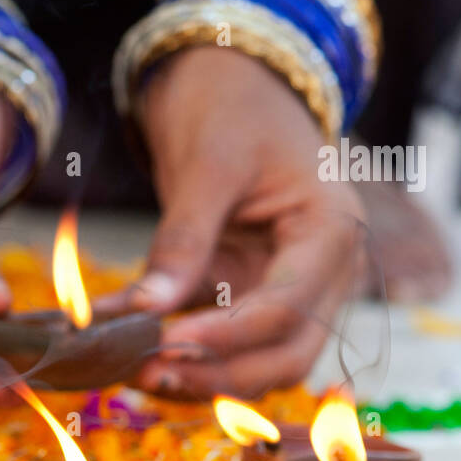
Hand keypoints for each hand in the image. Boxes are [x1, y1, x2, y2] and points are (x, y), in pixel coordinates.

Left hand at [103, 46, 367, 399]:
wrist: (233, 82)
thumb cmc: (232, 106)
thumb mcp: (208, 163)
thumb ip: (183, 238)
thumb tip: (146, 309)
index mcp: (331, 230)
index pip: (289, 309)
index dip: (230, 337)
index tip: (169, 345)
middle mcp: (324, 273)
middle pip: (286, 356)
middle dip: (220, 375)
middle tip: (146, 375)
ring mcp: (290, 290)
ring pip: (260, 364)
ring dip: (202, 378)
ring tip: (133, 374)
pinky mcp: (249, 295)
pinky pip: (222, 342)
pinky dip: (182, 355)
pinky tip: (128, 355)